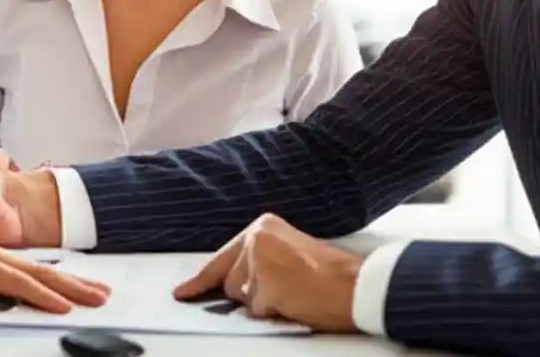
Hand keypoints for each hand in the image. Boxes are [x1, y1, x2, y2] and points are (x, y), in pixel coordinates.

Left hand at [0, 216, 109, 315]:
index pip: (13, 280)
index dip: (38, 295)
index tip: (64, 307)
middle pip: (37, 272)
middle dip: (70, 285)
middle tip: (99, 297)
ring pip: (40, 269)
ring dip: (71, 280)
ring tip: (99, 291)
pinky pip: (33, 269)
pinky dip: (56, 277)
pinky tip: (70, 285)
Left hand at [172, 214, 363, 332]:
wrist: (357, 284)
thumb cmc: (329, 275)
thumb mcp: (288, 254)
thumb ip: (257, 262)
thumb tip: (228, 286)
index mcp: (262, 227)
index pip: (222, 258)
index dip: (201, 280)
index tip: (183, 293)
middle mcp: (256, 238)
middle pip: (229, 281)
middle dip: (250, 294)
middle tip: (286, 289)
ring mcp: (258, 260)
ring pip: (240, 298)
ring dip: (264, 303)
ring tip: (294, 292)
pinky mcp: (265, 284)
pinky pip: (257, 311)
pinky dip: (274, 312)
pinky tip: (295, 300)